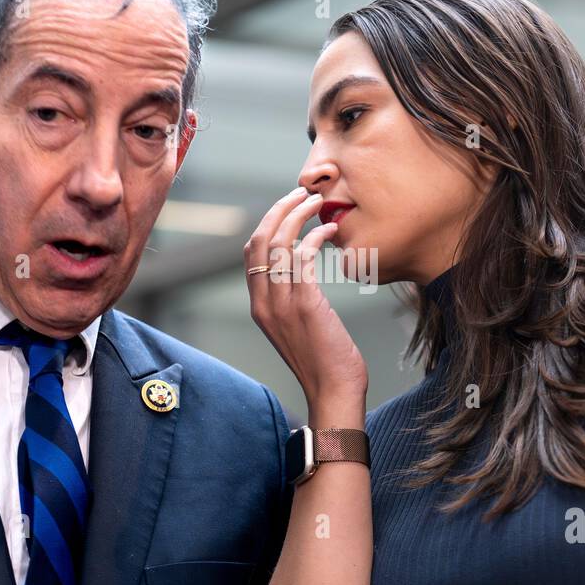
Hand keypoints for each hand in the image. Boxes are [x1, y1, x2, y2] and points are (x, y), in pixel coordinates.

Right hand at [244, 188, 367, 413]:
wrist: (333, 391)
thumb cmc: (324, 360)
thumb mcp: (297, 326)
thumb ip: (291, 298)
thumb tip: (299, 267)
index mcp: (258, 306)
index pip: (251, 251)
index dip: (268, 222)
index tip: (289, 207)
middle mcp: (263, 302)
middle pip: (260, 239)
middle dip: (279, 209)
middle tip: (302, 193)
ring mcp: (281, 303)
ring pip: (279, 243)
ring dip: (298, 215)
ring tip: (317, 202)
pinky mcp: (304, 304)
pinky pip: (302, 257)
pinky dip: (315, 237)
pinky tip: (330, 232)